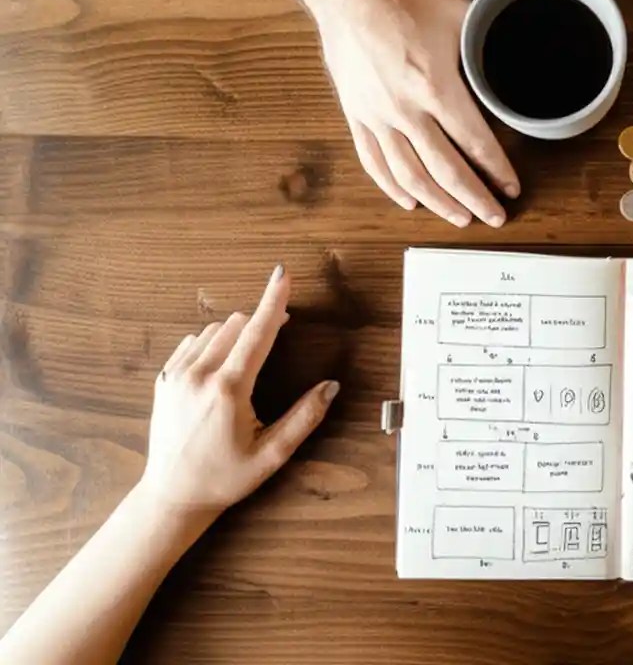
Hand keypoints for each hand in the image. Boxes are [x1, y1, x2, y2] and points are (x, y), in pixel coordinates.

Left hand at [138, 266, 338, 515]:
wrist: (172, 495)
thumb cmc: (224, 478)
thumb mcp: (272, 454)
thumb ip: (305, 418)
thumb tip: (331, 386)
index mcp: (228, 390)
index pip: (258, 333)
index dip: (275, 301)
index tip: (283, 274)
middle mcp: (198, 375)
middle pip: (236, 324)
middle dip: (261, 322)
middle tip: (280, 332)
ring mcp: (176, 375)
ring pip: (214, 330)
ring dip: (237, 333)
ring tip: (250, 359)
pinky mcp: (164, 379)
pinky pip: (192, 343)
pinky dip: (213, 343)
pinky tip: (222, 365)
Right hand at [316, 0, 517, 226]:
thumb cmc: (404, 5)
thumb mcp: (459, 19)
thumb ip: (489, 47)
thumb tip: (520, 61)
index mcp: (435, 87)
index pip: (475, 142)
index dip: (497, 171)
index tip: (511, 188)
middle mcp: (405, 110)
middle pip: (446, 170)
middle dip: (475, 198)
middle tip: (495, 216)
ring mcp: (378, 117)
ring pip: (410, 176)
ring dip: (438, 203)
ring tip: (461, 217)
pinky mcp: (357, 118)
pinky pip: (374, 163)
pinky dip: (392, 188)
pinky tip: (411, 202)